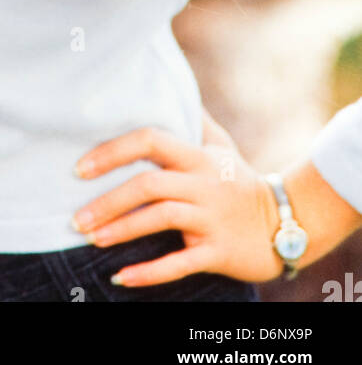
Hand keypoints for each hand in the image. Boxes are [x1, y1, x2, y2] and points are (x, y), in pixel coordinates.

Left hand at [71, 119, 285, 286]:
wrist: (289, 223)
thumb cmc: (242, 181)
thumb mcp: (221, 146)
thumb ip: (194, 120)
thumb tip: (174, 87)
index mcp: (198, 156)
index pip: (150, 140)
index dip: (112, 152)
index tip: (80, 168)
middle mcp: (204, 183)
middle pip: (148, 185)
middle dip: (107, 201)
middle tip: (76, 218)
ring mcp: (212, 218)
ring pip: (160, 219)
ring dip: (121, 231)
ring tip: (90, 239)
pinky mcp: (219, 251)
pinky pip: (180, 263)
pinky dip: (149, 273)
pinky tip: (121, 277)